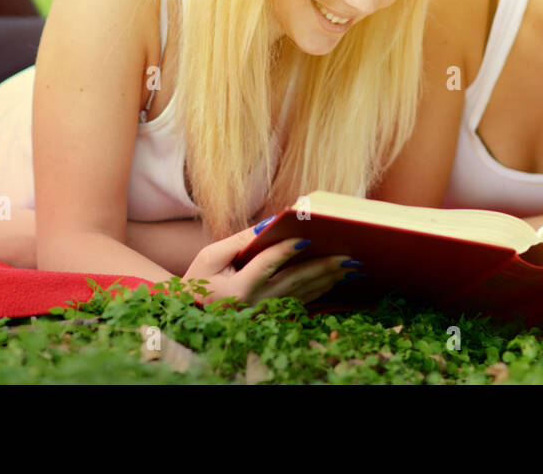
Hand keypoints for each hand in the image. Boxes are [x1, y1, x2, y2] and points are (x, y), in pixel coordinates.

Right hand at [182, 224, 352, 306]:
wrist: (192, 313)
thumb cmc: (200, 281)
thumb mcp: (210, 256)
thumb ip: (239, 240)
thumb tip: (269, 224)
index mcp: (237, 291)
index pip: (266, 266)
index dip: (286, 250)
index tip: (306, 237)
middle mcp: (254, 306)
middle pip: (294, 282)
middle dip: (322, 267)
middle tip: (347, 256)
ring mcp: (265, 316)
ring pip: (302, 294)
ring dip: (327, 279)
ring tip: (349, 266)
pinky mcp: (272, 319)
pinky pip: (301, 303)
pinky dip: (320, 291)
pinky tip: (335, 279)